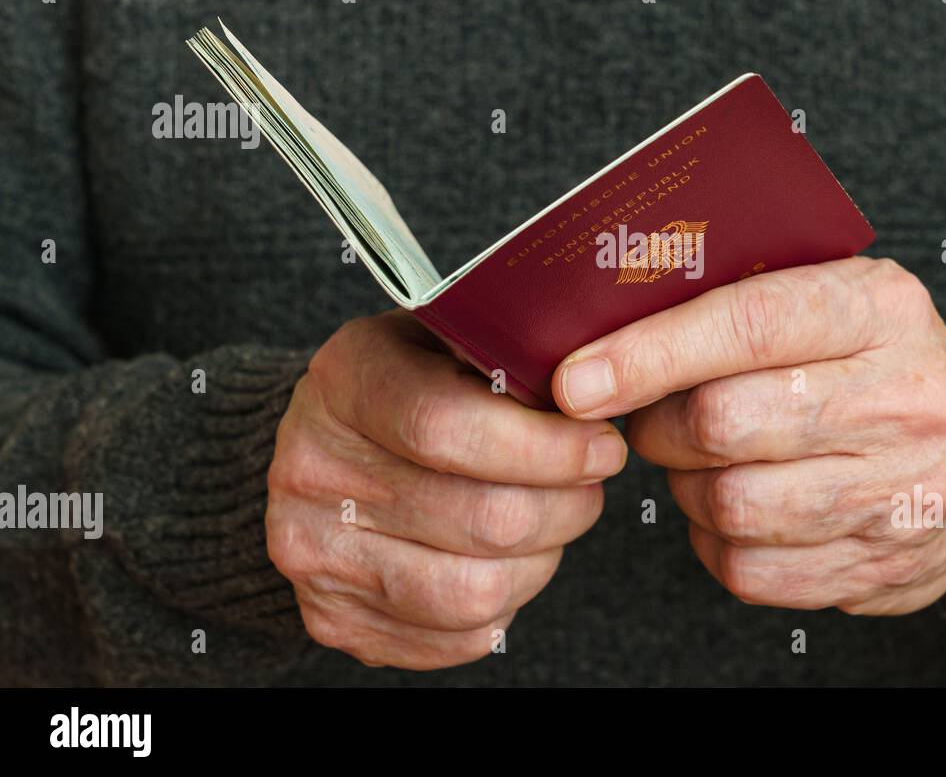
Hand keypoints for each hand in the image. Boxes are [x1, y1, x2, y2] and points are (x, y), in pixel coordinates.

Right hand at [267, 311, 625, 668]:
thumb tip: (594, 402)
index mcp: (346, 378)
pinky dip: (506, 603)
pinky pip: (458, 639)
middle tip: (589, 485)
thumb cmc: (417, 384)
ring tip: (551, 521)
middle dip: (566, 507)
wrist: (328, 448)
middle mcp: (311, 469)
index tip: (603, 448)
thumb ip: (512, 358)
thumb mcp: (453, 338)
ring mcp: (314, 553)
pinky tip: (505, 559)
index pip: (447, 427)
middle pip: (481, 520)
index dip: (546, 448)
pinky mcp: (334, 619)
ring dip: (542, 560)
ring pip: (476, 593)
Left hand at [553, 257, 945, 614]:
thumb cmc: (883, 364)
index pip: (747, 324)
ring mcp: (902, 491)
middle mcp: (903, 398)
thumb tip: (611, 327)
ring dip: (689, 489)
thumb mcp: (841, 299)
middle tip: (656, 418)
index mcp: (881, 309)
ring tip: (707, 463)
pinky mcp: (884, 565)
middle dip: (660, 426)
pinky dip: (718, 544)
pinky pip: (752, 570)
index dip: (649, 354)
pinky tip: (739, 512)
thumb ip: (745, 299)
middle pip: (725, 423)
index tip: (577, 381)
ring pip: (732, 505)